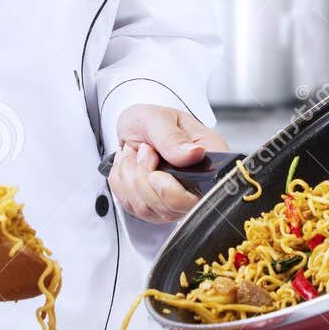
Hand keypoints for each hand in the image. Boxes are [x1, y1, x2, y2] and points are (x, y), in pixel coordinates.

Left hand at [106, 104, 226, 222]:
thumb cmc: (151, 122)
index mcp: (206, 161)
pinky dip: (121, 184)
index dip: (174, 194)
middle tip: (143, 150)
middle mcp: (194, 187)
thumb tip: (193, 155)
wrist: (133, 128)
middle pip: (171, 211)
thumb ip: (172, 137)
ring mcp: (173, 202)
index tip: (155, 173)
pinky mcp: (153, 208)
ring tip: (135, 154)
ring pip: (147, 209)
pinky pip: (131, 207)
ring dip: (129, 178)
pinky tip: (130, 166)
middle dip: (144, 179)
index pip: (202, 197)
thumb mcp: (158, 118)